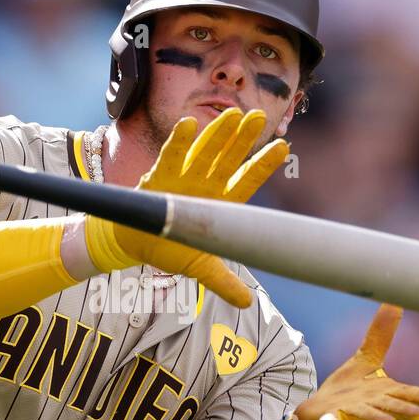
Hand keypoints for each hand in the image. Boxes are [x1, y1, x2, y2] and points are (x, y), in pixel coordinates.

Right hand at [83, 108, 288, 307]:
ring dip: (218, 134)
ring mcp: (183, 179)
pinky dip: (179, 143)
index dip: (263, 165)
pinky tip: (190, 124)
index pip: (246, 181)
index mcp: (220, 204)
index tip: (283, 147)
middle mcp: (205, 186)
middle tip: (259, 116)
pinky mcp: (159, 178)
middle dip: (243, 139)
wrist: (135, 246)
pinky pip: (171, 158)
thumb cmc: (169, 250)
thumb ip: (223, 282)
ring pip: (204, 153)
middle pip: (228, 159)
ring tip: (233, 115)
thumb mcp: (200, 269)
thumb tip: (246, 304)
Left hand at [281, 304, 418, 419]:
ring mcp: (351, 417)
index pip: (412, 396)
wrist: (318, 416)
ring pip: (366, 419)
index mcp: (386, 394)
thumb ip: (382, 334)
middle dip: (406, 412)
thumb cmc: (350, 391)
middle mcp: (373, 408)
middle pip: (393, 409)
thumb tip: (395, 300)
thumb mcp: (366, 359)